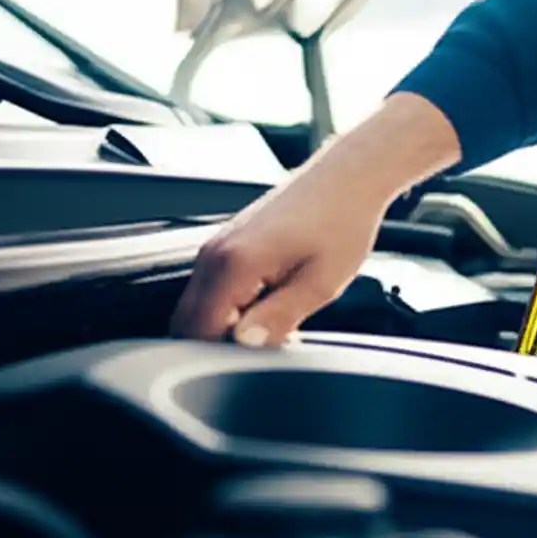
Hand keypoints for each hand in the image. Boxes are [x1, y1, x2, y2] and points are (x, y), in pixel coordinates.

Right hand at [169, 93, 460, 346]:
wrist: (348, 179)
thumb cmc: (341, 221)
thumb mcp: (320, 283)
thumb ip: (278, 318)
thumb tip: (246, 345)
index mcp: (234, 263)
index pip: (198, 331)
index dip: (223, 355)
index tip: (257, 358)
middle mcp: (216, 252)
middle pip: (188, 321)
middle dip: (222, 344)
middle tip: (269, 343)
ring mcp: (218, 246)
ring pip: (200, 307)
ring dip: (230, 325)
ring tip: (279, 320)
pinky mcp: (228, 244)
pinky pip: (214, 289)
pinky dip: (234, 306)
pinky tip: (273, 302)